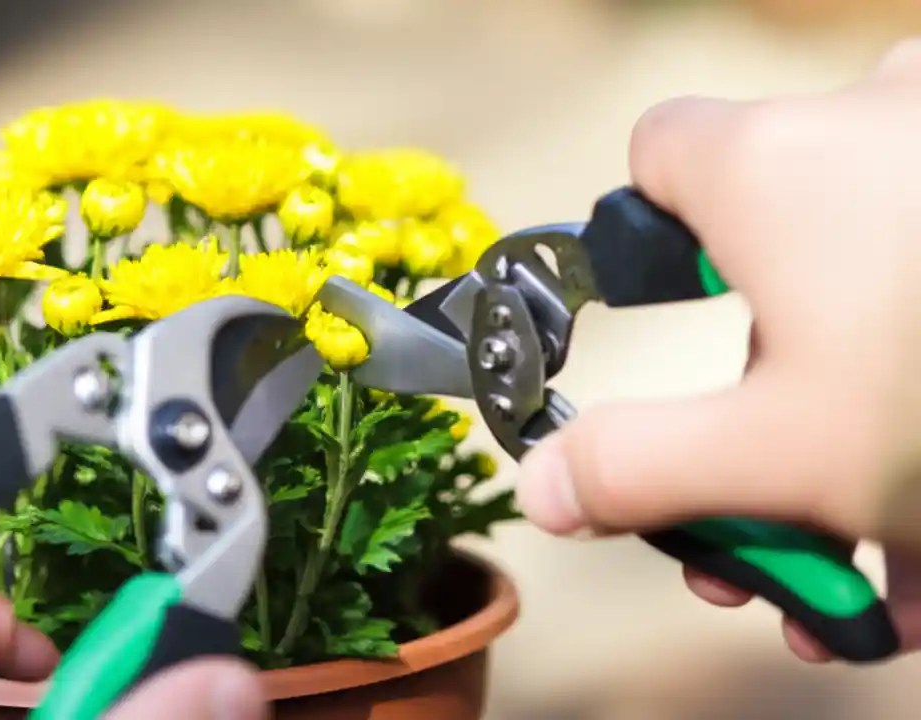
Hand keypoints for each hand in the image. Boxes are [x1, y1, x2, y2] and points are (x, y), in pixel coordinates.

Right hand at [513, 38, 920, 660]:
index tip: (676, 323)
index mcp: (775, 163)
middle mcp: (876, 123)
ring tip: (886, 567)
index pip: (662, 156)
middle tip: (776, 511)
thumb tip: (546, 489)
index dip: (648, 240)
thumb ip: (638, 468)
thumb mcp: (780, 457)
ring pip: (884, 294)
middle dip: (772, 404)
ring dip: (867, 432)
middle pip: (780, 256)